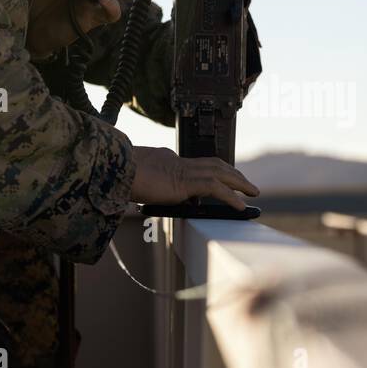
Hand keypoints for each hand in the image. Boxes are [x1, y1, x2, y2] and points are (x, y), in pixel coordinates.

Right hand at [130, 146, 259, 210]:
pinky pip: (215, 188)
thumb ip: (154, 189)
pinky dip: (231, 196)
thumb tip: (158, 198)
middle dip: (234, 173)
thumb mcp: (140, 185)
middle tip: (248, 185)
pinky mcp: (185, 182)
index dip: (216, 170)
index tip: (227, 176)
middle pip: (215, 164)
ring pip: (220, 173)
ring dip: (239, 182)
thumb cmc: (120, 180)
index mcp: (169, 162)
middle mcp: (179, 163)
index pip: (199, 164)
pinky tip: (241, 205)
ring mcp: (183, 171)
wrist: (114, 172)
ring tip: (252, 192)